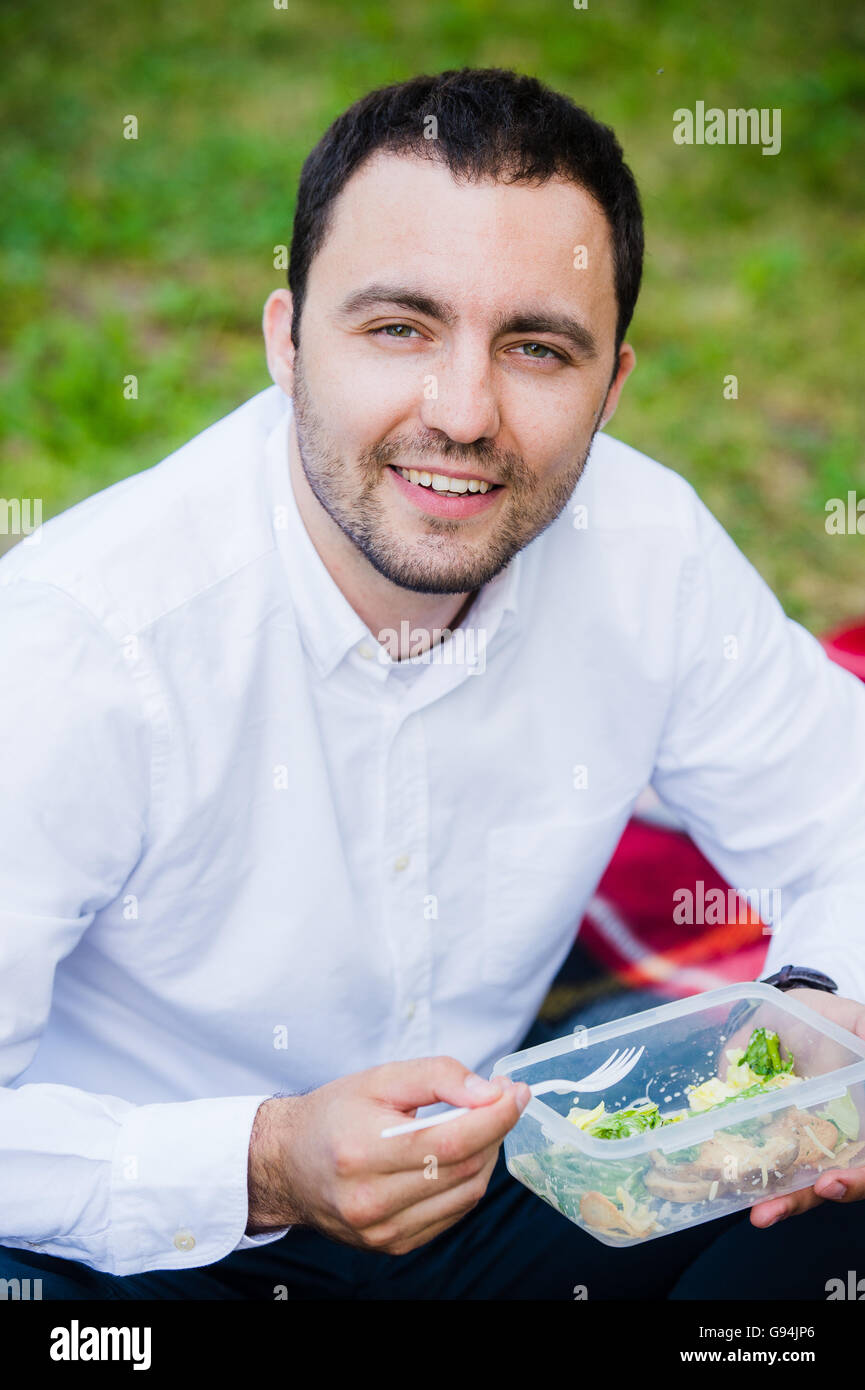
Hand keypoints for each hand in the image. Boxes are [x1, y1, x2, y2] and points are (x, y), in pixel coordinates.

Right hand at [246, 1057, 530, 1254]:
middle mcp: (371, 1200)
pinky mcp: (394, 1246)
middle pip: (463, 1168)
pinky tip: (459, 1155)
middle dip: (495, 1129)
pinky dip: (467, 1180)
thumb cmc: (333, 1114)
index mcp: (362, 1151)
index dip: (494, 1117)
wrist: (288, 1165)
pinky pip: (453, 1213)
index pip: (450, 1142)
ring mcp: (383, 1231)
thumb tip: (488, 1091)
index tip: (515, 1092)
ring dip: (486, 1155)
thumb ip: (436, 1076)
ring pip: (466, 1193)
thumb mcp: (379, 1078)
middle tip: (502, 1099)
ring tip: (480, 1123)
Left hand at [749, 988, 864, 1228]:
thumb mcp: (858, 1026)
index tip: (829, 1183)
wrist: (788, 1007)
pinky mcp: (759, 1128)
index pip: (863, 1166)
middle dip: (799, 1201)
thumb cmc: (832, 1020)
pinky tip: (723, 1182)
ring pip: (792, 1180)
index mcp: (856, 1125)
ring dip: (774, 1200)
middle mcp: (830, 1139)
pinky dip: (741, 1170)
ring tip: (755, 1212)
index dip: (855, 1180)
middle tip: (769, 1211)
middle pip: (826, 1184)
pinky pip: (753, 1154)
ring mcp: (795, 1138)